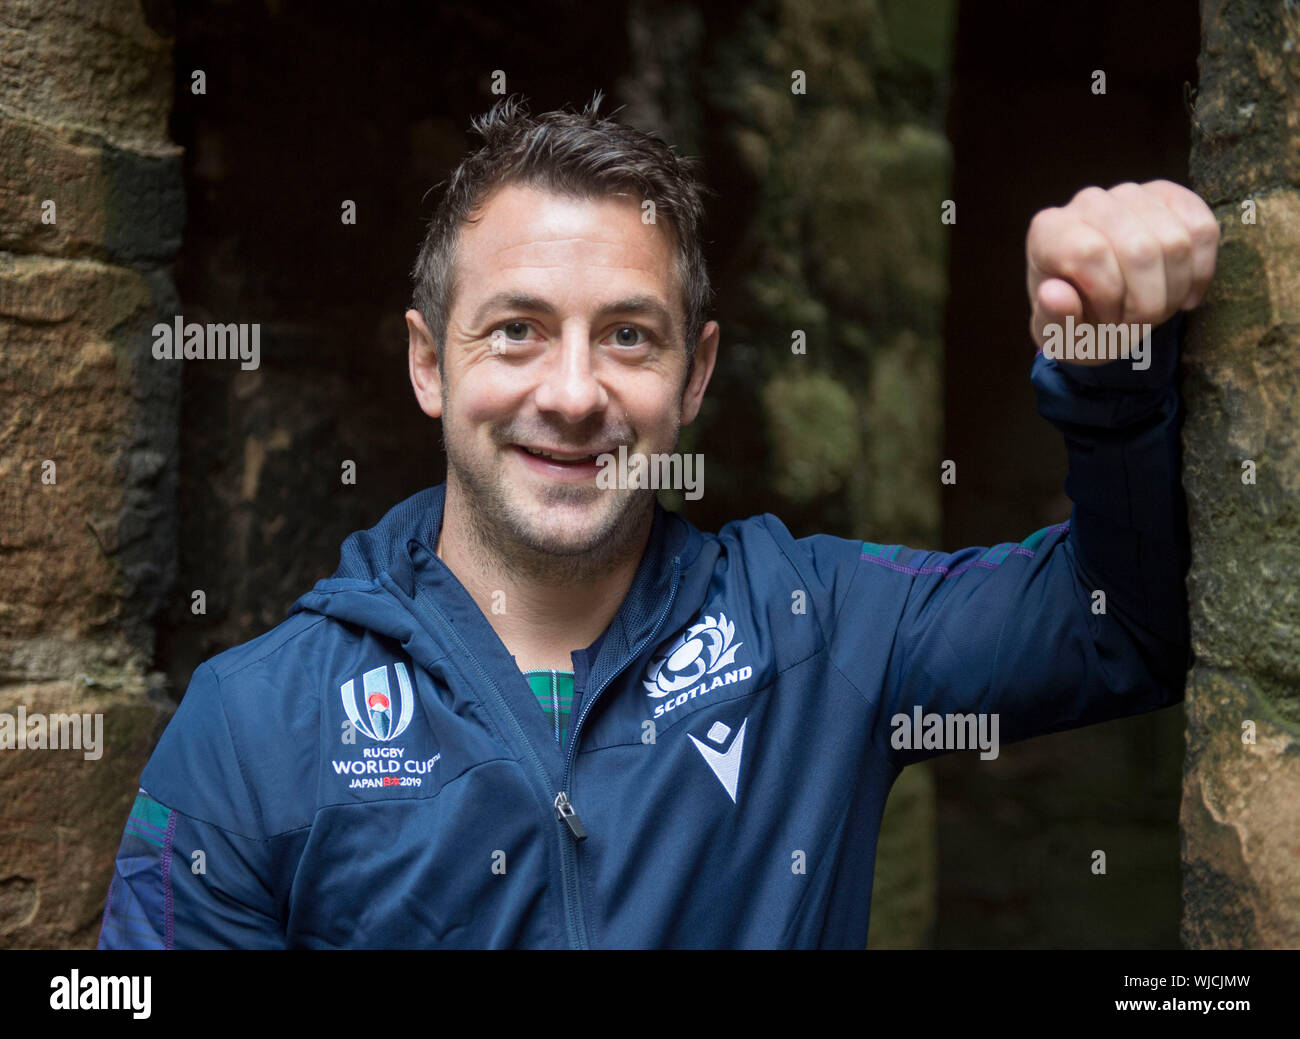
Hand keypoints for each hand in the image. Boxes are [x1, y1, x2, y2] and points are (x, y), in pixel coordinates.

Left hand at [1025, 180, 1219, 361]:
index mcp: (1048, 232)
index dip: (1109, 297)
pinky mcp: (1171, 196)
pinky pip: (1203, 230)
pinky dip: (1200, 273)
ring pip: (1176, 242)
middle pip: (1140, 249)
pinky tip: (1182, 296)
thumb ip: (1054, 320)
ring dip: (1173, 292)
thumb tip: (1053, 294)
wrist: (1105, 308)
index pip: (1091, 253)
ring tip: (1155, 311)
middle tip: (1135, 325)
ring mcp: (1131, 194)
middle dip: (1146, 302)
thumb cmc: (1078, 324)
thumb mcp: (1061, 337)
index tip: (1107, 321)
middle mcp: (1087, 202)